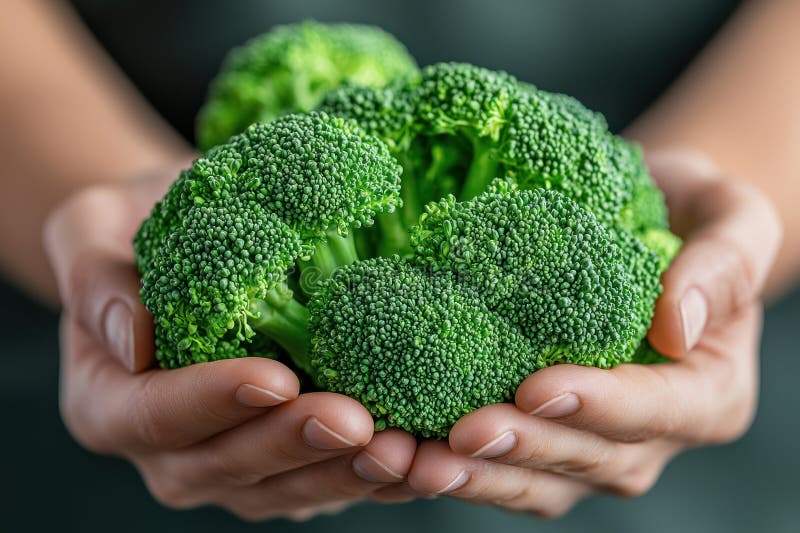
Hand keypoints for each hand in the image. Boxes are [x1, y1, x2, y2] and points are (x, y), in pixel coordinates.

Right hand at [44, 173, 416, 520]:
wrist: (186, 249)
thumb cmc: (135, 229)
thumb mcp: (92, 230)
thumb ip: (96, 280)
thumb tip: (134, 338)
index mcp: (109, 402)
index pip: (156, 414)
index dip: (213, 401)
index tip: (273, 377)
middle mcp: (167, 452)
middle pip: (227, 465)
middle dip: (294, 444)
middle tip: (355, 420)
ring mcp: (229, 465)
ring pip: (285, 487)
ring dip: (344, 473)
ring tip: (402, 449)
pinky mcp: (284, 463)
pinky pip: (325, 479)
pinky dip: (373, 475)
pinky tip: (421, 456)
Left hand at [404, 149, 781, 516]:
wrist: (648, 226)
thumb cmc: (693, 216)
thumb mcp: (733, 219)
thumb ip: (722, 267)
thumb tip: (676, 325)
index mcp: (708, 392)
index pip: (656, 410)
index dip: (598, 405)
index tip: (536, 388)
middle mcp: (651, 434)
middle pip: (588, 458)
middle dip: (522, 448)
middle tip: (459, 435)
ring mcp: (594, 444)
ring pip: (539, 481)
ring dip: (478, 475)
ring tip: (416, 461)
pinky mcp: (545, 437)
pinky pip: (504, 468)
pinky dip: (459, 466)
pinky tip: (406, 452)